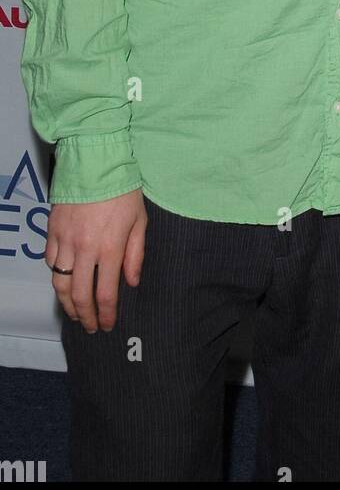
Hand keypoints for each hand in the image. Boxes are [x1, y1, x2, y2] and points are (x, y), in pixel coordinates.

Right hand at [45, 189, 146, 333]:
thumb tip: (132, 282)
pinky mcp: (52, 231)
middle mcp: (85, 250)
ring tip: (74, 313)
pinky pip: (50, 262)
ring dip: (67, 303)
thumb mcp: (139, 220)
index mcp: (110, 249)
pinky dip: (56, 276)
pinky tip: (64, 282)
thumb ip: (135, 254)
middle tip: (90, 327)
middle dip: (85, 317)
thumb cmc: (123, 189)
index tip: (108, 325)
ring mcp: (65, 241)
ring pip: (60, 283)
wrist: (95, 162)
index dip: (106, 314)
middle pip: (80, 296)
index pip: (105, 294)